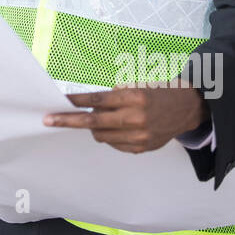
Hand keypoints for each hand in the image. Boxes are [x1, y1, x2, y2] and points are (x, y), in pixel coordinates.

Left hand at [42, 77, 209, 153]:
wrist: (185, 109)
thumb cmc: (156, 93)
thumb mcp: (135, 86)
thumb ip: (112, 97)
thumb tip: (86, 109)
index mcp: (134, 97)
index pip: (97, 100)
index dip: (75, 102)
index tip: (59, 102)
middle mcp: (136, 118)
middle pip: (93, 123)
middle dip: (68, 121)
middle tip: (49, 119)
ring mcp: (139, 136)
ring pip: (101, 136)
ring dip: (93, 127)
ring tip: (100, 118)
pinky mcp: (141, 148)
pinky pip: (114, 144)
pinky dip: (109, 135)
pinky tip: (116, 127)